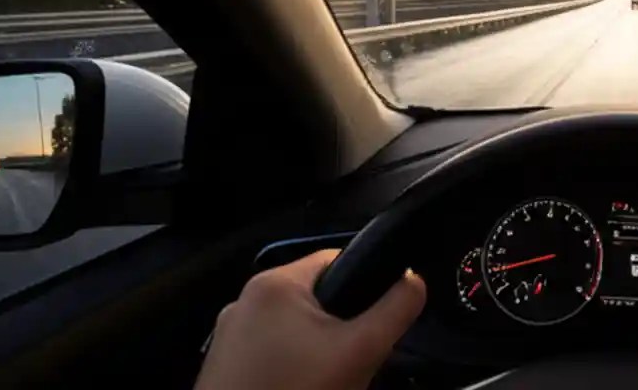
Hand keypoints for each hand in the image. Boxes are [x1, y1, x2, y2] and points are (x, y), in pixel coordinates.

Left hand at [195, 250, 425, 389]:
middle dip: (341, 324)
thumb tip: (414, 280)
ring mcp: (228, 335)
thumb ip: (395, 310)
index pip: (336, 260)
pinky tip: (301, 387)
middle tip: (355, 358)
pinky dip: (291, 365)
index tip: (378, 320)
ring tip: (329, 378)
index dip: (366, 283)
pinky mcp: (223, 364)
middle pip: (316, 297)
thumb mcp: (360, 352)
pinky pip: (271, 351)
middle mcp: (244, 299)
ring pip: (294, 328)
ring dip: (317, 348)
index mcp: (274, 283)